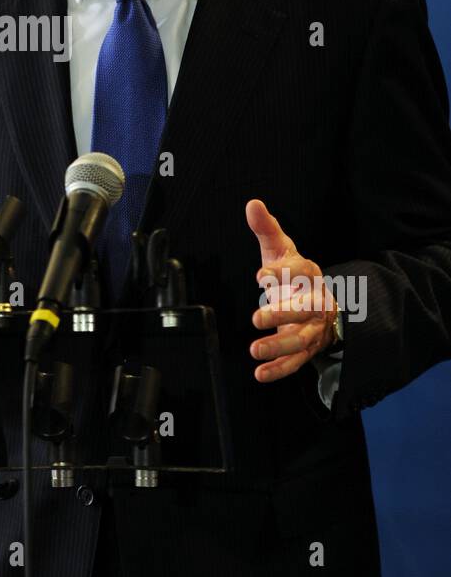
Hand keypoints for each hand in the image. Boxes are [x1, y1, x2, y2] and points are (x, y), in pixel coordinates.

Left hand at [246, 198, 338, 382]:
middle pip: (304, 308)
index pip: (300, 271)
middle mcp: (315, 301)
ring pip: (301, 340)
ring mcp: (313, 328)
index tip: (261, 274)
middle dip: (282, 313)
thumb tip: (252, 203)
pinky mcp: (307, 348)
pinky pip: (296, 362)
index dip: (282, 272)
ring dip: (278, 346)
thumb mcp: (281, 249)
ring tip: (254, 349)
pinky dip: (279, 370)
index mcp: (309, 274)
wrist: (322, 303)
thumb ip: (266, 228)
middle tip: (257, 316)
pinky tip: (259, 373)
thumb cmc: (295, 274)